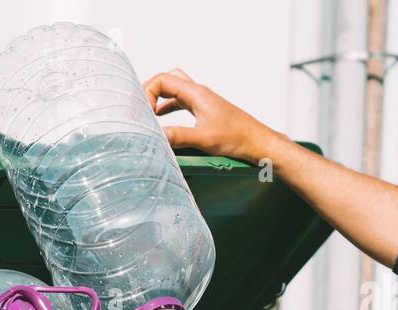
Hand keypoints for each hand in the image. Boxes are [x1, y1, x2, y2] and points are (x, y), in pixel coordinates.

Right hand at [142, 69, 283, 164]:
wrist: (257, 142)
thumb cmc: (236, 138)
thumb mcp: (203, 139)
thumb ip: (178, 137)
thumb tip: (155, 136)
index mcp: (196, 94)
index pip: (163, 80)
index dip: (147, 93)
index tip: (144, 113)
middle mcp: (198, 93)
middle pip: (167, 79)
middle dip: (150, 90)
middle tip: (140, 107)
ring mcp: (201, 101)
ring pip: (174, 89)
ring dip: (158, 98)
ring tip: (146, 113)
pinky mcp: (204, 111)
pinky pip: (180, 102)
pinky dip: (167, 107)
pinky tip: (162, 119)